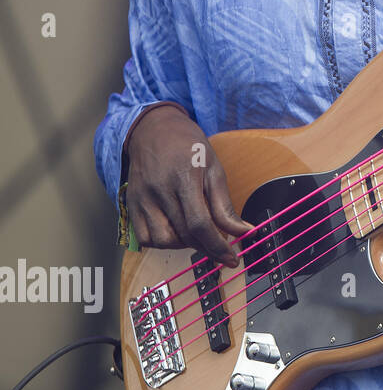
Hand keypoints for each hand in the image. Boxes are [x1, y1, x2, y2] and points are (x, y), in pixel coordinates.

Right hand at [123, 104, 253, 266]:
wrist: (152, 130)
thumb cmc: (187, 146)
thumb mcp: (214, 168)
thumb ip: (225, 204)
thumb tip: (244, 231)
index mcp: (183, 178)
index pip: (200, 224)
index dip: (217, 246)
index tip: (232, 259)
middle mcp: (159, 191)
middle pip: (183, 235)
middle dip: (207, 249)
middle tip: (222, 251)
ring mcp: (141, 199)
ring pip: (162, 241)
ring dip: (184, 246)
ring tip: (198, 235)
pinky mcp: (131, 205)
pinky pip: (144, 238)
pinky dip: (163, 242)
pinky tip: (177, 232)